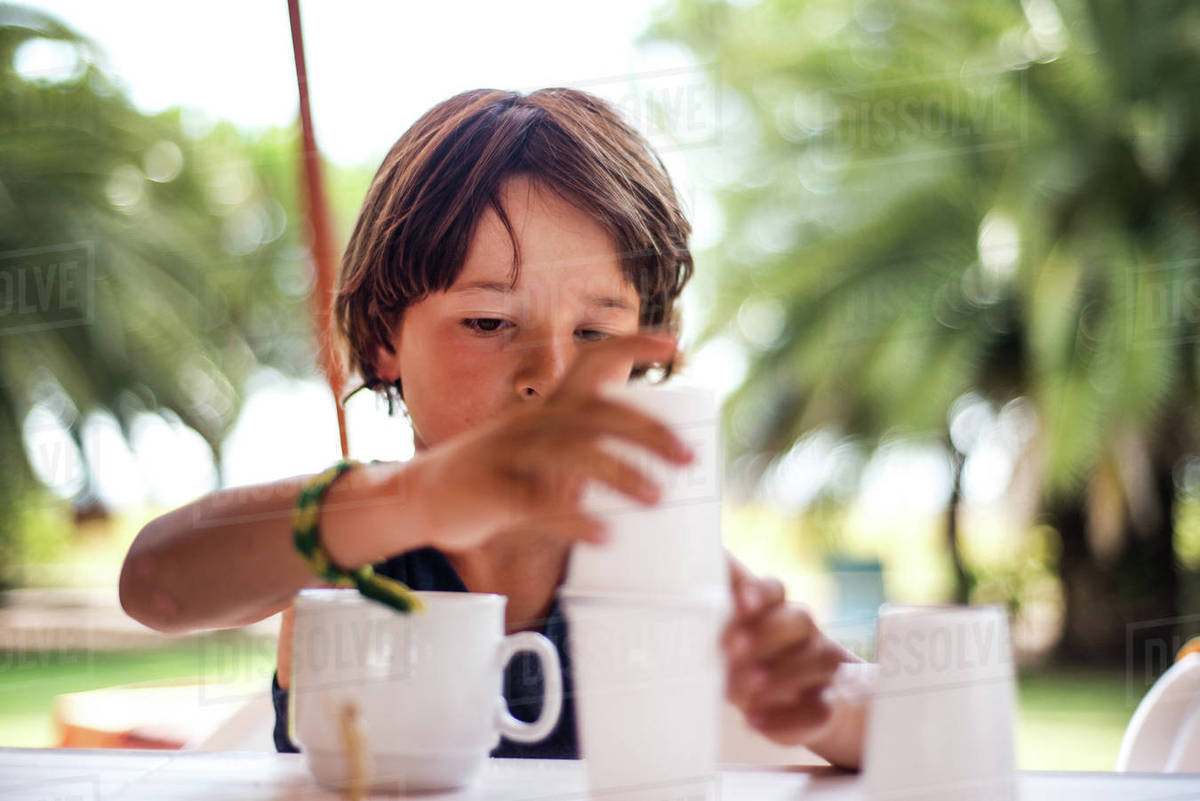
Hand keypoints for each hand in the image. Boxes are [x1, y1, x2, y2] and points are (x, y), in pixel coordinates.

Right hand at [415, 332, 693, 552]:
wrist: (418, 495)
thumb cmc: (493, 476)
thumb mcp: (536, 449)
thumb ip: (581, 452)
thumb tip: (645, 471)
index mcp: (546, 408)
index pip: (591, 362)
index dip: (632, 346)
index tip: (676, 345)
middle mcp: (531, 422)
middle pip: (596, 412)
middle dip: (647, 430)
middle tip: (689, 456)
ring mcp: (509, 454)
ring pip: (570, 453)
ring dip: (619, 473)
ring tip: (658, 497)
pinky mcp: (491, 492)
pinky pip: (536, 503)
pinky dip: (572, 519)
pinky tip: (604, 535)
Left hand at [721, 558, 844, 745]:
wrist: (794, 702)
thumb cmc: (749, 658)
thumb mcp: (728, 634)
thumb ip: (713, 610)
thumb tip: (684, 577)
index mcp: (776, 609)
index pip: (774, 590)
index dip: (760, 593)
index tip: (740, 602)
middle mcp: (804, 633)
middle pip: (799, 619)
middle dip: (766, 634)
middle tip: (731, 650)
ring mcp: (819, 667)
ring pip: (818, 659)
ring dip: (782, 675)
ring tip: (748, 689)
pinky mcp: (823, 705)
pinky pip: (818, 709)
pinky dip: (786, 719)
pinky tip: (754, 721)